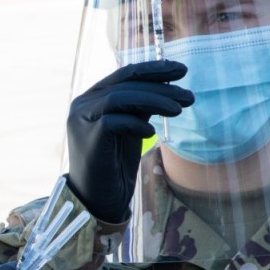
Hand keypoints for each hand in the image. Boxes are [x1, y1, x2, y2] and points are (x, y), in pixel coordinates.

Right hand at [66, 60, 192, 222]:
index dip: (154, 69)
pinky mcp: (87, 137)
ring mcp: (81, 120)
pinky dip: (136, 124)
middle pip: (125, 83)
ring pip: (120, 97)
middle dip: (160, 86)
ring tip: (179, 110)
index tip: (182, 70)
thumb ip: (140, 107)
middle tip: (188, 95)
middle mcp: (82, 104)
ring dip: (154, 101)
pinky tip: (152, 133)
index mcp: (92, 98)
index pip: (125, 73)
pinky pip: (115, 121)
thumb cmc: (114, 165)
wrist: (96, 199)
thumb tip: (166, 85)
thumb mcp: (130, 129)